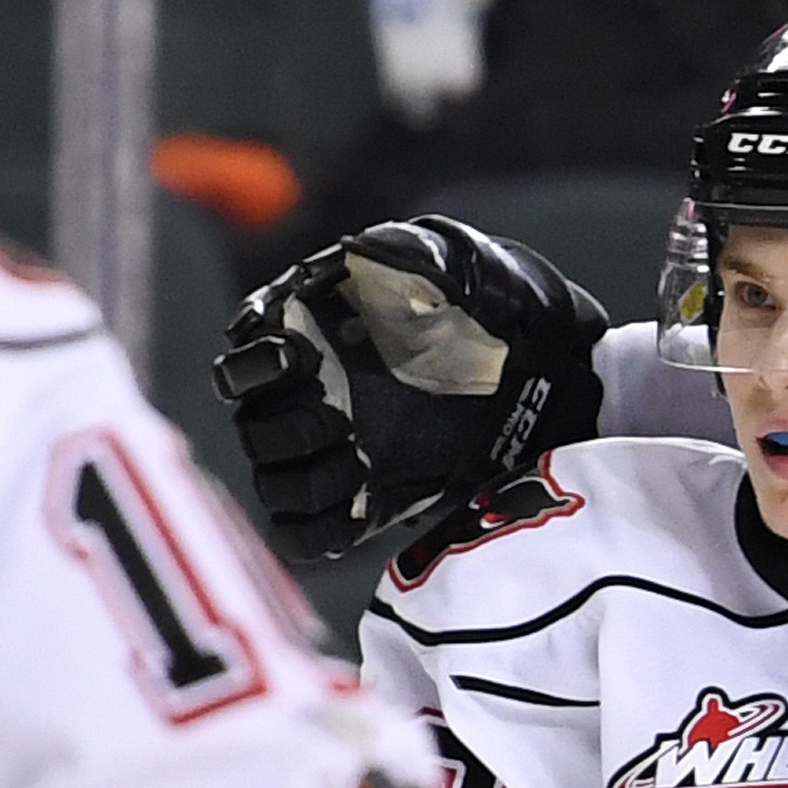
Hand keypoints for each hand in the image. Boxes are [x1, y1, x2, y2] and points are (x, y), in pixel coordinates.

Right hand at [209, 216, 604, 563]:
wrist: (544, 369)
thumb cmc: (490, 302)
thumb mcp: (458, 263)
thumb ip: (409, 255)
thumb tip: (363, 253)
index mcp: (309, 338)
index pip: (243, 359)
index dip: (255, 364)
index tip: (297, 357)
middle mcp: (307, 396)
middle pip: (252, 428)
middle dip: (288, 427)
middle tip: (339, 421)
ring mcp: (331, 451)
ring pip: (275, 483)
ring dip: (304, 479)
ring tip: (354, 463)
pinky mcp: (360, 501)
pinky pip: (305, 534)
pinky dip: (315, 532)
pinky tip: (355, 506)